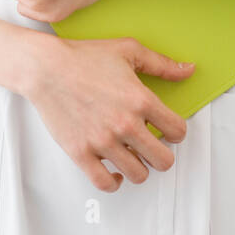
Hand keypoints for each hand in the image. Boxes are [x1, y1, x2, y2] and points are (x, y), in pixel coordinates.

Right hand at [26, 34, 195, 190]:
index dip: (176, 132)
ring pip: (137, 174)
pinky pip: (106, 183)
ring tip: (132, 155)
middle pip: (163, 160)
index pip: (177, 131)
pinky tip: (115, 170)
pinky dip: (114, 182)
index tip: (168, 131)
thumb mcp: (128, 51)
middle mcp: (124, 124)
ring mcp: (103, 141)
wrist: (46, 68)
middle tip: (152, 146)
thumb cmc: (83, 57)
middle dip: (162, 154)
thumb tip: (188, 70)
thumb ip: (161, 64)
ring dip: (139, 166)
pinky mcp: (81, 153)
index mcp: (140, 99)